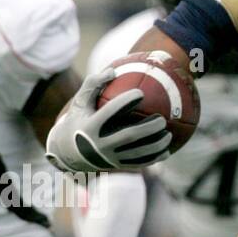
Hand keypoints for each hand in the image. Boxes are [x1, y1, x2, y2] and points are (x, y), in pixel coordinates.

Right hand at [45, 69, 171, 174]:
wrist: (69, 152)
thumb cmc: (78, 120)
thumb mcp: (80, 102)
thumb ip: (93, 84)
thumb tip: (113, 70)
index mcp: (90, 127)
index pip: (109, 113)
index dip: (125, 102)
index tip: (140, 93)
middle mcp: (100, 144)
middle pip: (129, 136)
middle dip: (148, 128)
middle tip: (162, 119)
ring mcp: (109, 157)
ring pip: (137, 153)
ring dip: (156, 145)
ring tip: (168, 135)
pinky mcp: (116, 166)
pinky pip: (139, 163)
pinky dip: (154, 158)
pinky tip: (166, 151)